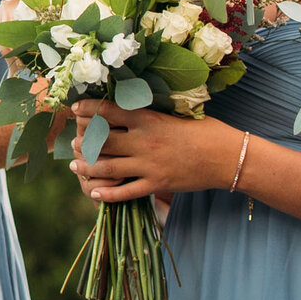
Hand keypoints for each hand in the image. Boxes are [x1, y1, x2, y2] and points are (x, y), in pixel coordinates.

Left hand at [66, 101, 241, 201]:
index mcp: (150, 118)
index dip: (89, 109)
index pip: (110, 111)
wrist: (227, 157)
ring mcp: (149, 165)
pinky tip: (95, 193)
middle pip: (103, 140)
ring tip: (75, 165)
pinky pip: (126, 192)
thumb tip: (129, 105)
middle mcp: (145, 141)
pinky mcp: (157, 185)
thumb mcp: (177, 114)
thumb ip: (152, 113)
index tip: (75, 108)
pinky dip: (108, 194)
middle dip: (83, 140)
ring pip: (108, 168)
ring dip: (88, 167)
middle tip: (73, 141)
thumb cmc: (206, 130)